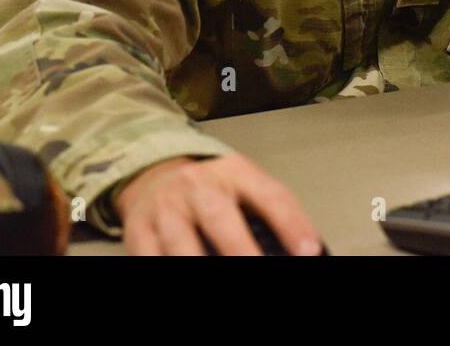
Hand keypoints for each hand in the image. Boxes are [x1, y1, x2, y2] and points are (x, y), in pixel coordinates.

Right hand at [115, 154, 321, 255]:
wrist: (154, 172)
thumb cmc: (209, 186)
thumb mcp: (243, 185)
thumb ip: (268, 212)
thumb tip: (303, 247)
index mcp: (235, 173)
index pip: (270, 196)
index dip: (292, 224)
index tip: (309, 250)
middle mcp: (199, 187)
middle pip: (221, 218)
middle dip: (240, 250)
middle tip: (257, 267)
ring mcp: (167, 209)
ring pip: (181, 243)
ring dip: (199, 263)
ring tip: (219, 277)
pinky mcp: (140, 231)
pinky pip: (151, 256)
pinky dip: (164, 266)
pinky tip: (181, 274)